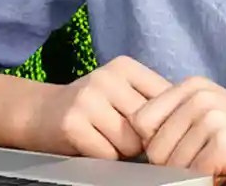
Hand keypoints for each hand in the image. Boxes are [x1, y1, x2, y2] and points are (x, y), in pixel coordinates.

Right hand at [25, 55, 171, 159]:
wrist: (38, 113)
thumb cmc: (89, 107)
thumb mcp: (120, 92)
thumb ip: (149, 100)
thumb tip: (187, 122)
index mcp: (125, 67)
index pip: (166, 98)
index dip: (164, 122)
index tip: (154, 131)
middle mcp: (107, 77)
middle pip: (149, 124)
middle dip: (142, 140)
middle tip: (123, 136)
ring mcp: (88, 99)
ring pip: (130, 143)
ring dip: (122, 151)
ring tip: (106, 139)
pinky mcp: (73, 123)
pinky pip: (108, 155)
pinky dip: (104, 158)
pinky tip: (91, 145)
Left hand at [131, 76, 225, 184]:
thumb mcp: (211, 115)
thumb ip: (176, 121)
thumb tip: (141, 144)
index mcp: (190, 86)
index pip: (141, 120)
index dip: (154, 144)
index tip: (180, 151)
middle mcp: (198, 96)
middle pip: (153, 147)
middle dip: (172, 165)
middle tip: (204, 163)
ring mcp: (211, 117)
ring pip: (171, 164)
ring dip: (192, 174)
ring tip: (218, 165)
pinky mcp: (224, 142)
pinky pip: (193, 174)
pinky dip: (207, 180)